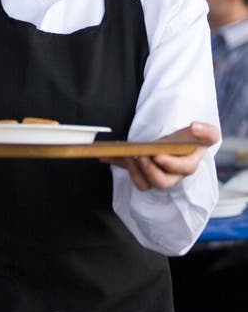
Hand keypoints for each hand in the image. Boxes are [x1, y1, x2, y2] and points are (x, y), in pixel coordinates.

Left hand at [100, 121, 219, 191]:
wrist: (180, 141)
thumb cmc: (193, 139)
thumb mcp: (207, 133)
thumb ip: (207, 132)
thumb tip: (195, 127)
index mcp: (187, 165)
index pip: (183, 169)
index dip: (170, 164)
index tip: (158, 155)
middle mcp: (171, 174)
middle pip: (161, 182)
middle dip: (149, 171)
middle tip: (140, 157)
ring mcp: (154, 173)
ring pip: (144, 184)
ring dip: (134, 173)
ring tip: (128, 157)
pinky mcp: (140, 169)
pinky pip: (127, 170)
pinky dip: (116, 163)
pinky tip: (104, 156)